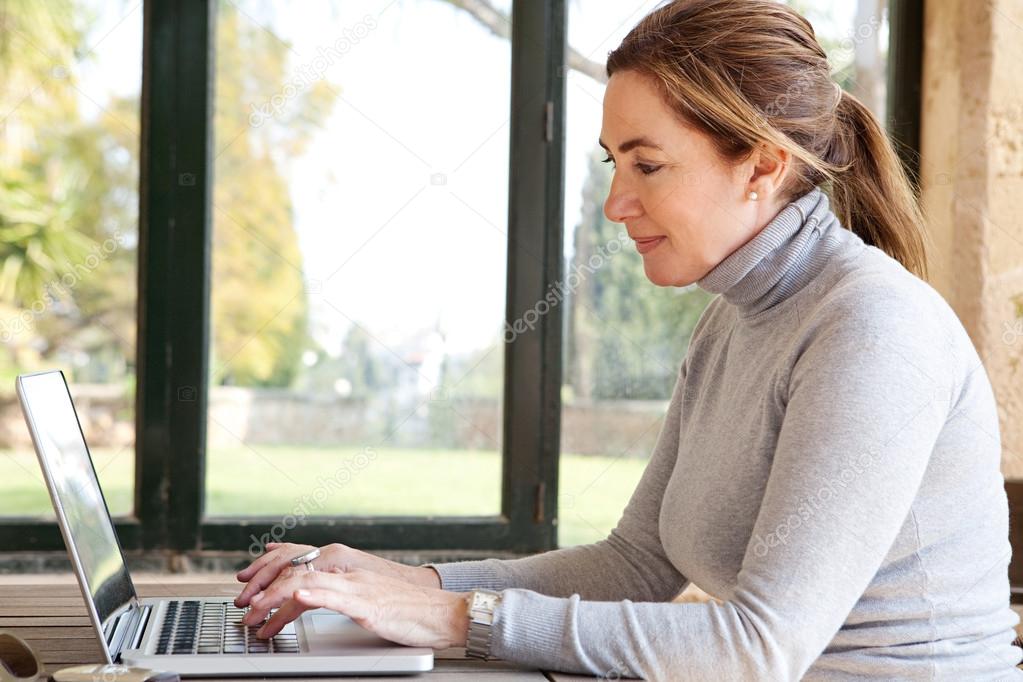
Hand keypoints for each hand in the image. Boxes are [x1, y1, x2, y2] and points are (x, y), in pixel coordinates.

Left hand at [234, 542, 439, 606]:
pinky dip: (311, 597)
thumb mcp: (367, 601)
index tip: (247, 586)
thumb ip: (339, 597)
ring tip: (255, 614)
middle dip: (264, 588)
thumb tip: (308, 602)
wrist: (443, 614)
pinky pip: (334, 596)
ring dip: (275, 598)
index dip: (270, 571)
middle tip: (243, 608)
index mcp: (348, 572)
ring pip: (307, 582)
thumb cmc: (409, 612)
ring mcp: (358, 587)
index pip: (300, 564)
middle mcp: (349, 573)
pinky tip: (295, 601)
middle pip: (296, 570)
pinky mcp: (368, 605)